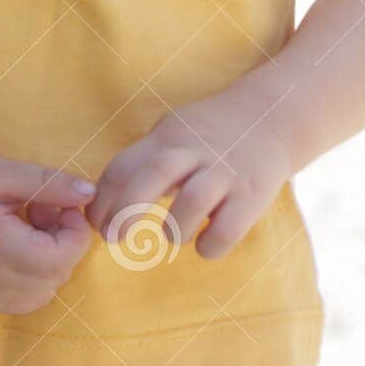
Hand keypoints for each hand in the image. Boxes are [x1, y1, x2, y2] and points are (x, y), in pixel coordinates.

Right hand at [0, 154, 97, 314]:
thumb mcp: (0, 172)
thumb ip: (48, 183)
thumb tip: (90, 195)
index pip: (61, 258)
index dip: (74, 231)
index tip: (60, 203)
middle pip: (56, 276)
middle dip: (62, 243)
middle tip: (40, 209)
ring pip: (44, 293)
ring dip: (49, 262)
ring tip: (25, 228)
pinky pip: (24, 301)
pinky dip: (32, 277)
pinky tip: (14, 248)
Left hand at [84, 91, 292, 260]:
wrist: (270, 120)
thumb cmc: (207, 135)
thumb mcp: (171, 134)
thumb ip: (141, 161)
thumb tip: (100, 200)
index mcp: (167, 138)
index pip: (124, 164)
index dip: (101, 199)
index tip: (94, 223)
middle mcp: (195, 151)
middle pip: (153, 175)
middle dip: (126, 210)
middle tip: (114, 237)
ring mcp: (226, 173)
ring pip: (193, 201)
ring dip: (174, 229)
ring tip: (172, 235)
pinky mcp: (252, 196)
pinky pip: (227, 229)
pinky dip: (210, 245)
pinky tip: (205, 244)